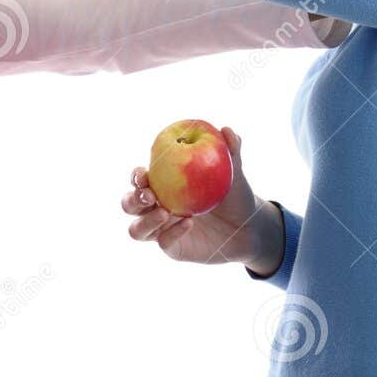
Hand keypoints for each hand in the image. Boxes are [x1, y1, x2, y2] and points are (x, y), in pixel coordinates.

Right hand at [119, 126, 281, 269]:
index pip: (139, 178)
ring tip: (165, 213)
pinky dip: (172, 233)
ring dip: (146, 222)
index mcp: (163, 183)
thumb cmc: (235, 195)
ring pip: (136, 230)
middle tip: (150, 196)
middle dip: (133, 199)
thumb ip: (231, 150)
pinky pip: (163, 242)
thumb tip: (227, 129)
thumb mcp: (234, 172)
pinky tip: (188, 223)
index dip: (136, 176)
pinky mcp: (172, 247)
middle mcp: (157, 206)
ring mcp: (162, 229)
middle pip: (129, 204)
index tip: (143, 174)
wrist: (247, 227)